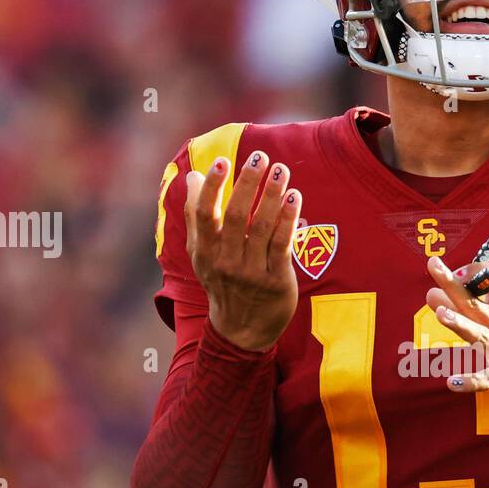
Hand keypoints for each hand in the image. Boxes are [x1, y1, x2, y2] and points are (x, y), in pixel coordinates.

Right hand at [185, 150, 301, 351]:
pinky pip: (283, 245)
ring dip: (272, 196)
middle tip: (260, 156)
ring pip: (262, 228)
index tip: (222, 161)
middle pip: (236, 216)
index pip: (205, 214)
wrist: (242, 330)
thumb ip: (197, 216)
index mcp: (204, 252)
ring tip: (281, 171)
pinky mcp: (276, 281)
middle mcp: (225, 261)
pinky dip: (289, 220)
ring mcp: (251, 273)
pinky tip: (294, 198)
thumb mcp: (201, 254)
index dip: (213, 187)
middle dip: (248, 183)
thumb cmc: (222, 282)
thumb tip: (193, 176)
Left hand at [425, 255, 488, 415]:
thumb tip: (432, 293)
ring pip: (483, 337)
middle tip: (433, 264)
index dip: (473, 271)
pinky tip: (453, 383)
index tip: (453, 272)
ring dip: (462, 324)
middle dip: (454, 284)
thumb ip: (475, 310)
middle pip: (476, 303)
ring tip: (441, 314)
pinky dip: (472, 381)